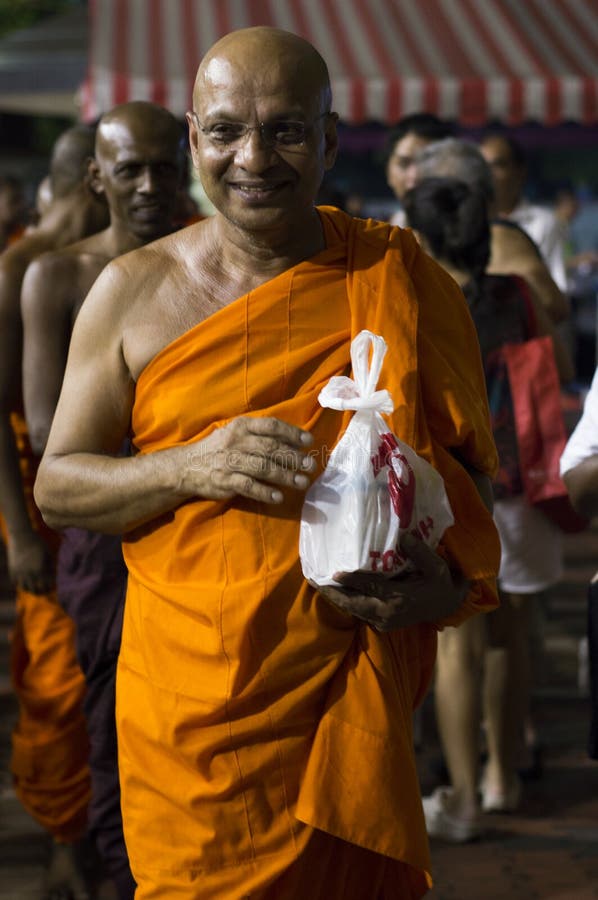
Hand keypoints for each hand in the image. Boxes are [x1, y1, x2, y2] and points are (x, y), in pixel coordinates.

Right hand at [7, 528, 54, 593]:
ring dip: (30, 589)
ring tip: (33, 588)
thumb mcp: (48, 552)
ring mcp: (20, 572)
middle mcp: (30, 573)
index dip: (50, 588)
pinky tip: (24, 582)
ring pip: (24, 588)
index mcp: (41, 569)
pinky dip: (19, 584)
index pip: (47, 585)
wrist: (21, 535)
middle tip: (43, 591)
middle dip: (41, 592)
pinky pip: (15, 582)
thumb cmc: (37, 542)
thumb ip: (51, 565)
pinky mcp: (12, 570)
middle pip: (35, 590)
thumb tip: (53, 575)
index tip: (52, 588)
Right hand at [183, 416, 315, 503]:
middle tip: (310, 465)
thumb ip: (260, 435)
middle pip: (271, 448)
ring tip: (302, 482)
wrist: (187, 466)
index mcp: (242, 426)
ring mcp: (230, 461)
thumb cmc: (219, 448)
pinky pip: (248, 486)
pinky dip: (265, 492)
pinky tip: (278, 497)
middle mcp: (236, 441)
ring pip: (263, 467)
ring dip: (285, 476)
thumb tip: (294, 442)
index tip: (309, 441)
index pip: (271, 426)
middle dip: (294, 457)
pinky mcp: (225, 481)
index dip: (292, 433)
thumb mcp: (236, 433)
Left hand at [314, 533, 469, 630]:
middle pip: (354, 604)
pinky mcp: (382, 623)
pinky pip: (359, 612)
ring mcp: (384, 621)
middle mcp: (388, 613)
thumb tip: (403, 536)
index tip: (335, 573)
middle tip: (314, 580)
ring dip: (336, 598)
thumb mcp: (436, 567)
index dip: (352, 580)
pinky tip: (336, 591)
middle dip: (333, 594)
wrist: (447, 605)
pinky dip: (346, 602)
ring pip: (354, 610)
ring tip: (318, 584)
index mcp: (399, 599)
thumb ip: (420, 552)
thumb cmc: (441, 583)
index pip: (371, 587)